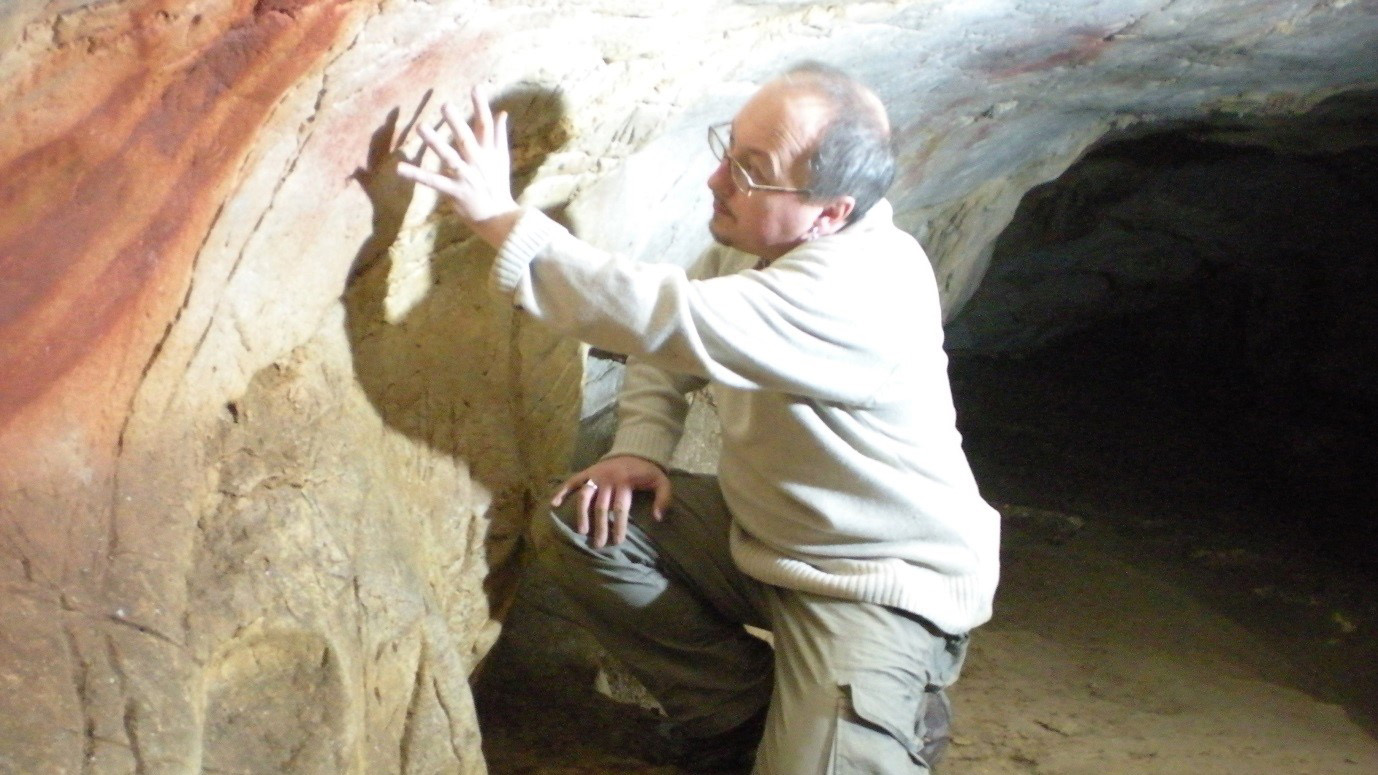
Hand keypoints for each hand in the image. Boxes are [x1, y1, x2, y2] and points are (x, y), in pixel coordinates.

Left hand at [397, 86, 520, 247]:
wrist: (498, 217)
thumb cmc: (498, 186)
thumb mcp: (502, 159)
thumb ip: (499, 135)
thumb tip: (502, 113)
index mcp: (489, 153)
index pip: (486, 126)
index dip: (481, 106)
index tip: (476, 87)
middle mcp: (478, 163)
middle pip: (467, 140)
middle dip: (457, 123)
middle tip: (446, 106)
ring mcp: (466, 177)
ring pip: (449, 158)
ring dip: (435, 143)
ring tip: (421, 127)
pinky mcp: (454, 192)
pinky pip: (433, 182)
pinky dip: (417, 175)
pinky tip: (400, 169)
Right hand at [551, 456, 671, 547]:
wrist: (635, 449)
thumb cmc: (647, 471)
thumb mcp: (662, 482)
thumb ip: (663, 499)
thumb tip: (657, 518)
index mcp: (625, 482)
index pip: (620, 508)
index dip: (619, 526)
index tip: (617, 542)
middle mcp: (608, 479)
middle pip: (601, 507)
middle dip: (600, 527)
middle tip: (599, 544)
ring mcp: (595, 475)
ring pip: (584, 496)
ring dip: (581, 514)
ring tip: (581, 531)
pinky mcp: (587, 472)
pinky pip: (572, 481)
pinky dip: (562, 491)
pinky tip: (554, 504)